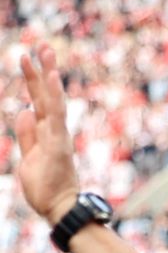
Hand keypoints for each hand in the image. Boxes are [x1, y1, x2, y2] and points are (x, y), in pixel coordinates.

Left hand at [15, 43, 80, 223]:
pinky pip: (56, 117)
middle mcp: (55, 131)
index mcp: (47, 133)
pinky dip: (55, 97)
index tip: (28, 58)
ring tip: (44, 53)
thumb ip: (28, 135)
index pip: (39, 101)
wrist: (58, 208)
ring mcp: (58, 136)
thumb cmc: (46, 187)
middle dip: (42, 69)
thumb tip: (23, 111)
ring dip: (48, 76)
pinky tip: (52, 79)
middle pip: (47, 95)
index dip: (34, 80)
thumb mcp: (30, 157)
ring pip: (53, 101)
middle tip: (41, 44)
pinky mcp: (58, 145)